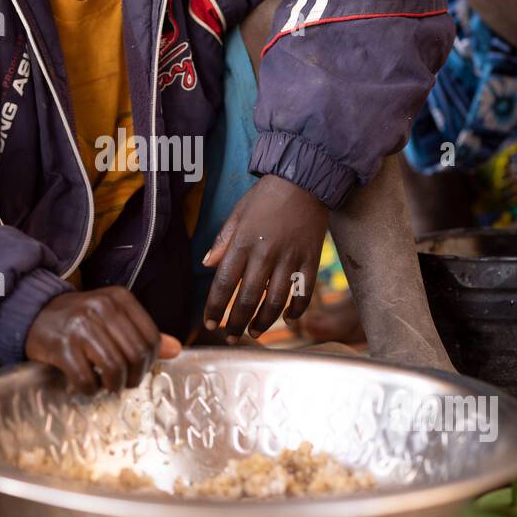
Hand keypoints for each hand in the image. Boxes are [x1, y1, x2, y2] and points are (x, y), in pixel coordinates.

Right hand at [25, 288, 181, 395]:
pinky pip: (86, 378)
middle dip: (134, 377)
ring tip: (108, 385)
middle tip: (124, 383)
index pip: (150, 337)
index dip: (150, 362)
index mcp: (119, 298)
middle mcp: (100, 308)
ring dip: (114, 385)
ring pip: (114, 368)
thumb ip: (142, 333)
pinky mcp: (61, 346)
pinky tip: (88, 385)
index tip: (138, 371)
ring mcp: (80, 326)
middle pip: (135, 354)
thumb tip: (176, 349)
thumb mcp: (113, 318)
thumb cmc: (80, 320)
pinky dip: (90, 389)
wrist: (35, 314)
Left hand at [202, 176, 327, 338]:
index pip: (224, 283)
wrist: (304, 180)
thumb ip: (222, 241)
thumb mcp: (238, 213)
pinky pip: (304, 292)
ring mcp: (290, 259)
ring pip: (276, 301)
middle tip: (230, 336)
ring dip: (264, 322)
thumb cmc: (266, 196)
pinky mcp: (311, 260)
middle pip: (249, 298)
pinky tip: (288, 319)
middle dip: (237, 323)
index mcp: (243, 243)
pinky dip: (297, 310)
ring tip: (255, 333)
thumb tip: (206, 265)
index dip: (215, 307)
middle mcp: (265, 254)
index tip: (209, 322)